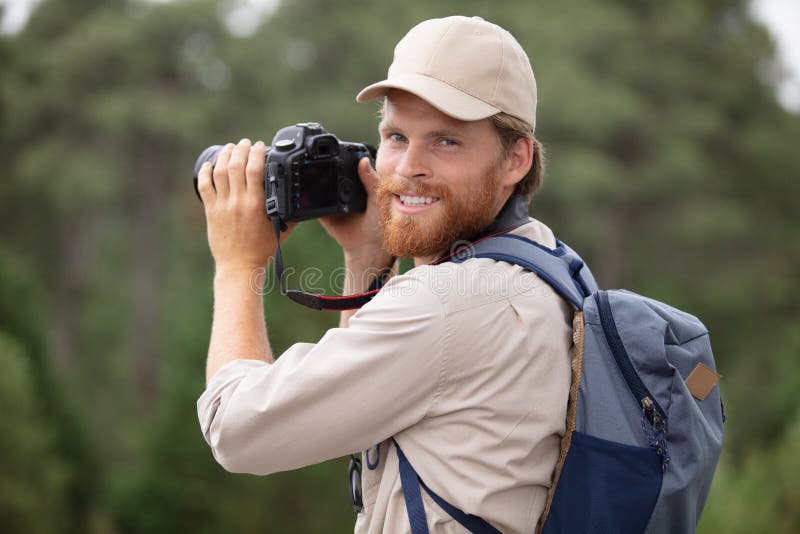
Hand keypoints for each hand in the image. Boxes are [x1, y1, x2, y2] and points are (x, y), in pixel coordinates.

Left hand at [197, 139, 291, 270]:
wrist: (239, 267)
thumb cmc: (262, 250)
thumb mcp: (280, 229)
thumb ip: (290, 213)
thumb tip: (301, 201)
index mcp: (257, 205)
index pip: (255, 170)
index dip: (257, 153)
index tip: (260, 146)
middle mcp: (238, 202)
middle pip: (236, 165)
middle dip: (241, 149)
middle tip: (245, 143)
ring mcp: (223, 206)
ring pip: (220, 171)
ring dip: (225, 155)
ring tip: (230, 148)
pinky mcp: (211, 211)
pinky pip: (205, 186)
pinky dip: (206, 172)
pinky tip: (210, 164)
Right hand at [320, 157, 391, 267]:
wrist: (367, 245)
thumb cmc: (379, 222)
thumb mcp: (378, 199)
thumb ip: (372, 180)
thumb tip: (364, 160)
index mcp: (358, 182)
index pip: (348, 165)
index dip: (344, 158)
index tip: (339, 151)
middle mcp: (343, 188)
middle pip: (330, 172)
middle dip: (326, 168)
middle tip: (323, 162)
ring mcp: (331, 199)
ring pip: (320, 186)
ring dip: (315, 182)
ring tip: (315, 178)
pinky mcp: (322, 211)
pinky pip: (313, 203)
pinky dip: (309, 199)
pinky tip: (310, 196)